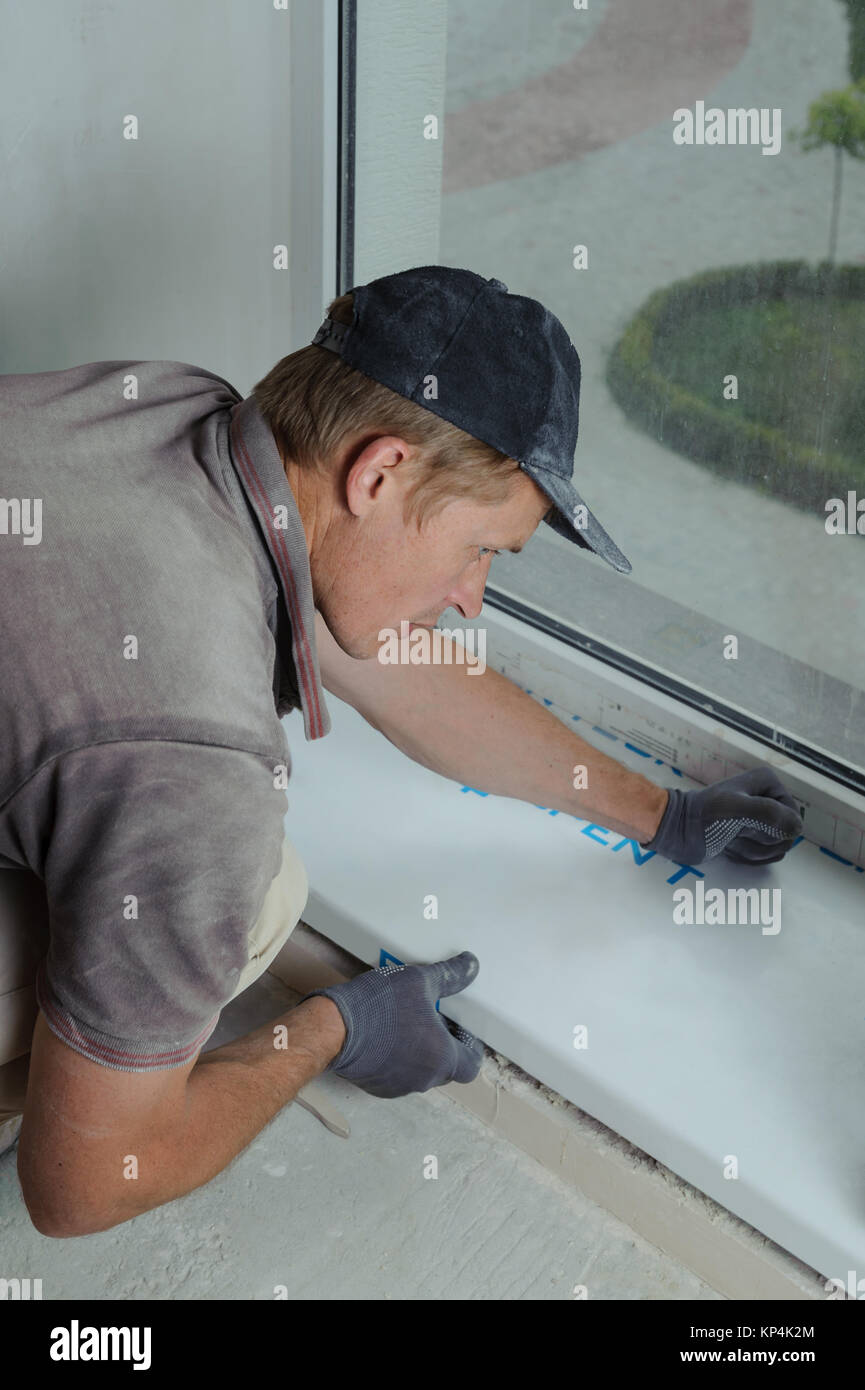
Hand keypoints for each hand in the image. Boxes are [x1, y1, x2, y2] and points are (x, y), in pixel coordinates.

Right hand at [300, 951, 482, 1098]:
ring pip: (420, 1072)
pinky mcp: (377, 1086)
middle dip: (442, 1044)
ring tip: (406, 1023)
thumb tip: (470, 965)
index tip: (459, 1028)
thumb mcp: (420, 981)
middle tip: (431, 1018)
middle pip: (446, 1067)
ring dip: (419, 1052)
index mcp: (442, 1059)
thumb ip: (450, 975)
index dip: (470, 1046)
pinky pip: (396, 1075)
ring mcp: (399, 1086)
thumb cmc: (380, 1007)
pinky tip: (386, 1036)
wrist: (335, 1028)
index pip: (471, 1065)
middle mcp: (424, 1079)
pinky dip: (397, 1060)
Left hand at [640, 766, 802, 865]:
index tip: (750, 824)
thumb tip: (797, 827)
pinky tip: (729, 846)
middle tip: (737, 832)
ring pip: (777, 848)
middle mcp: (767, 799)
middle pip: (787, 834)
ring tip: (731, 838)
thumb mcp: (736, 809)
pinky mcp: (750, 836)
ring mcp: (760, 819)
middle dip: (761, 841)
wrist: (678, 831)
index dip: (775, 828)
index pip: (794, 816)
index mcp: (768, 783)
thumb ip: (769, 814)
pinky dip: (746, 856)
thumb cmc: (705, 816)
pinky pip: (764, 855)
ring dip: (752, 850)